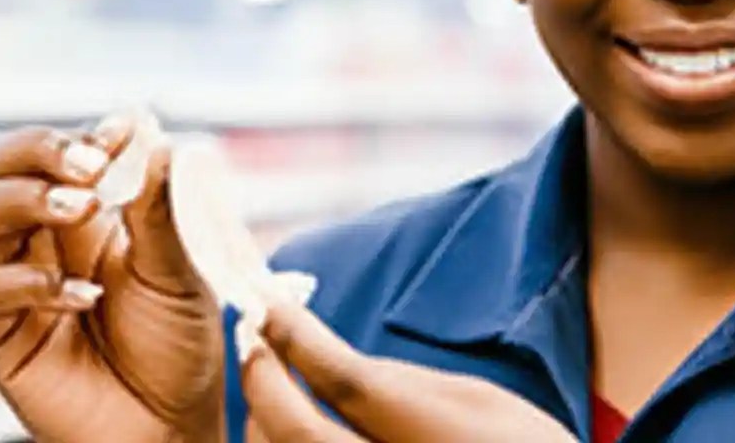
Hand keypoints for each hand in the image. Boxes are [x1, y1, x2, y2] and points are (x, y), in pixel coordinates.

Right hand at [0, 119, 224, 442]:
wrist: (172, 425)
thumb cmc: (179, 347)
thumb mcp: (180, 274)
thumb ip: (160, 213)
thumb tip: (157, 141)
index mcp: (93, 220)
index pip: (61, 155)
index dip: (85, 134)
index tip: (124, 127)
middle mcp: (47, 243)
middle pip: (1, 171)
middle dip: (38, 153)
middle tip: (88, 166)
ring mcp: (21, 285)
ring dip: (28, 201)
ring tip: (83, 211)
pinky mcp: (4, 335)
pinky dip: (33, 282)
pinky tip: (84, 295)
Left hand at [240, 302, 577, 442]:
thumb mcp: (477, 399)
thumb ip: (400, 381)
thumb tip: (327, 359)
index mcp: (428, 434)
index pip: (344, 379)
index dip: (296, 336)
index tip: (271, 304)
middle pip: (294, 429)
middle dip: (264, 378)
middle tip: (258, 341)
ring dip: (265, 418)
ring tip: (270, 381)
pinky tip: (286, 423)